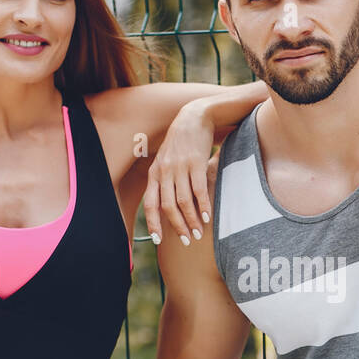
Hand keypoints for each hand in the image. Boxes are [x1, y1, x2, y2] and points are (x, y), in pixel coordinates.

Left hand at [143, 103, 216, 247]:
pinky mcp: (196, 162)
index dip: (153, 224)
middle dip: (177, 226)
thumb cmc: (181, 143)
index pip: (150, 204)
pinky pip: (198, 190)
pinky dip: (203, 206)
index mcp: (154, 173)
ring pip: (183, 201)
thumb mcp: (166, 160)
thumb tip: (166, 205)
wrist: (194, 117)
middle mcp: (164, 171)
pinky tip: (208, 217)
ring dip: (191, 220)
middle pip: (167, 206)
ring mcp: (179, 167)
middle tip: (187, 240)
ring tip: (199, 233)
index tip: (159, 241)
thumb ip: (164, 180)